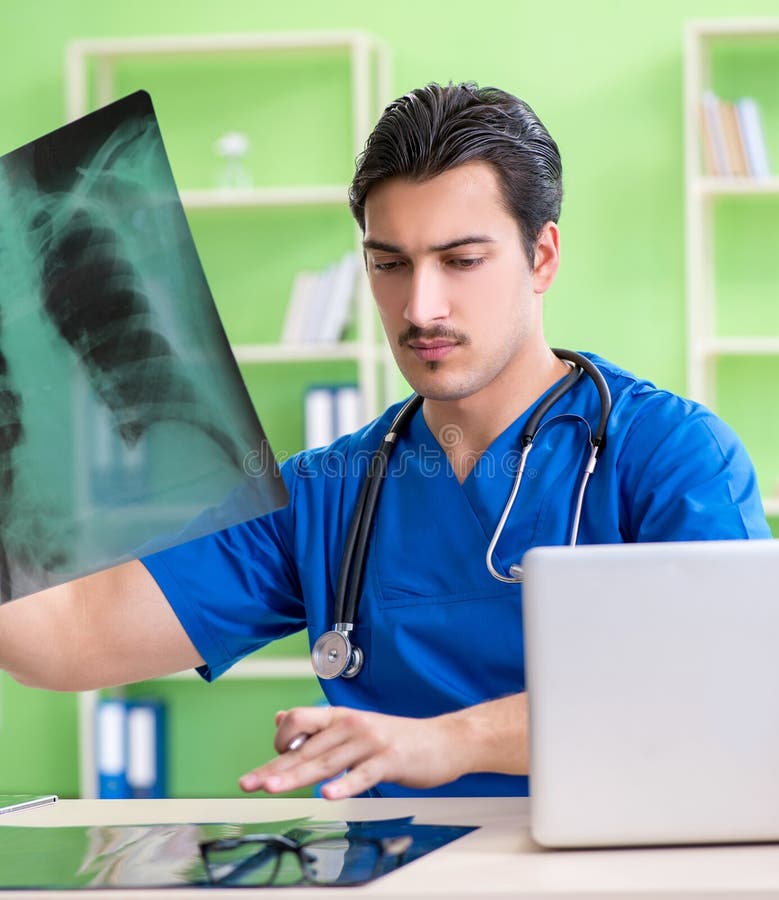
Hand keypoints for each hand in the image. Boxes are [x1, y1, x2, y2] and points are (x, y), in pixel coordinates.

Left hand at [238, 694, 528, 798]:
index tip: (268, 765)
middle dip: (275, 767)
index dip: (279, 743)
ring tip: (274, 789)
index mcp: (341, 717)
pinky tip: (329, 795)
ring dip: (298, 776)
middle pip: (307, 748)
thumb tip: (280, 718)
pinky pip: (363, 774)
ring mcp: (371, 742)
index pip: (299, 723)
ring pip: (328, 761)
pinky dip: (345, 785)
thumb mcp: (354, 725)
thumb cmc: (397, 738)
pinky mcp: (389, 759)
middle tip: (249, 783)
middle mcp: (352, 725)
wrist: (444, 741)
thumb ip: (317, 725)